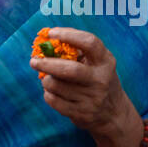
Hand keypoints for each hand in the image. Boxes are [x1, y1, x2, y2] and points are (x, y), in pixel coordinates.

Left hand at [29, 27, 134, 144]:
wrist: (113, 113)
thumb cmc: (96, 79)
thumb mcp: (96, 62)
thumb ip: (76, 49)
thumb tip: (47, 39)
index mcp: (106, 61)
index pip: (90, 43)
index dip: (69, 35)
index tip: (51, 33)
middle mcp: (101, 80)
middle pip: (70, 69)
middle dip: (47, 63)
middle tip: (34, 61)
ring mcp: (92, 98)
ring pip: (57, 86)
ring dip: (46, 80)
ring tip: (47, 78)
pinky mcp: (82, 114)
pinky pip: (54, 101)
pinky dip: (47, 94)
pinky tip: (51, 92)